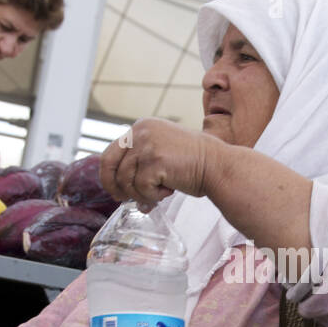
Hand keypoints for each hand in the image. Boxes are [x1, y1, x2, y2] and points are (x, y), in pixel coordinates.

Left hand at [99, 120, 214, 209]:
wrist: (218, 166)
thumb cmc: (195, 164)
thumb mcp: (161, 153)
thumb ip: (140, 164)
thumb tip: (121, 191)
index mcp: (141, 126)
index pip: (110, 152)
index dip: (109, 175)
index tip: (116, 191)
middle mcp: (141, 131)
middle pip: (109, 165)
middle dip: (115, 187)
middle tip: (124, 200)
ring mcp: (147, 145)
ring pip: (125, 180)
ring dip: (141, 194)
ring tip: (161, 193)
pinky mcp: (154, 161)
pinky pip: (141, 188)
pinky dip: (153, 196)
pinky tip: (169, 190)